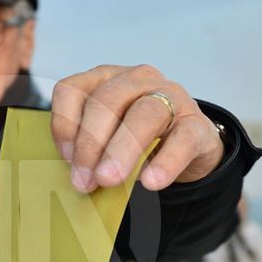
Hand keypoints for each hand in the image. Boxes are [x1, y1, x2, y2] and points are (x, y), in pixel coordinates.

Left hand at [51, 64, 223, 192]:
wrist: (186, 149)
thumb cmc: (136, 141)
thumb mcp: (105, 139)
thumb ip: (88, 149)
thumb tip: (75, 175)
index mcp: (106, 80)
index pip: (73, 89)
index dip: (64, 124)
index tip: (65, 158)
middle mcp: (137, 80)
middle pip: (108, 100)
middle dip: (91, 143)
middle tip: (84, 180)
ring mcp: (171, 97)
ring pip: (145, 114)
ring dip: (122, 150)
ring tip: (109, 180)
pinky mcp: (197, 124)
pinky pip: (183, 139)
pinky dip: (165, 162)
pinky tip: (151, 182)